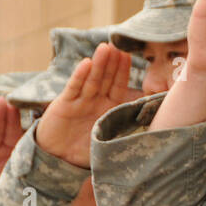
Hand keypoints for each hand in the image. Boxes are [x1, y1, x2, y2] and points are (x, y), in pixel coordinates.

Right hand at [36, 43, 140, 167]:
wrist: (56, 160)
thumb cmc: (83, 152)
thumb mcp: (107, 142)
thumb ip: (123, 134)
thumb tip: (149, 133)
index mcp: (107, 109)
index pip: (118, 87)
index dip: (122, 71)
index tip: (128, 55)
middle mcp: (94, 102)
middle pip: (106, 79)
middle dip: (112, 62)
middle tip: (119, 45)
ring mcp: (79, 102)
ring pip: (92, 80)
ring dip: (99, 64)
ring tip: (105, 48)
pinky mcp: (63, 105)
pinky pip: (74, 89)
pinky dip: (80, 76)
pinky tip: (86, 64)